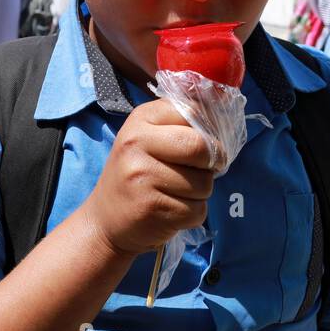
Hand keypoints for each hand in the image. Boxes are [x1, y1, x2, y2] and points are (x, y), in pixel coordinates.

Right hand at [82, 98, 218, 258]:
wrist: (105, 222)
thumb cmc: (138, 175)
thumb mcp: (150, 139)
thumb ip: (182, 124)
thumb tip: (224, 109)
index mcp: (140, 119)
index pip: (193, 112)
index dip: (209, 132)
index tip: (205, 146)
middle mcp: (137, 144)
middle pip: (201, 147)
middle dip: (212, 163)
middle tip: (200, 171)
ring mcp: (142, 177)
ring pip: (205, 183)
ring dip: (201, 193)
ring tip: (176, 193)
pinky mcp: (152, 208)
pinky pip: (197, 210)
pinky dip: (193, 214)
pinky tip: (171, 211)